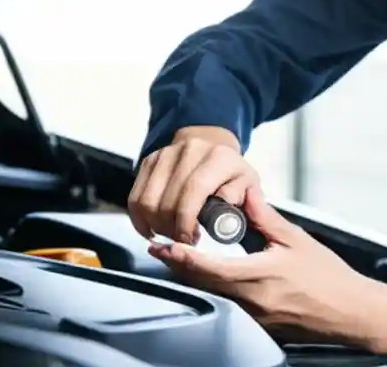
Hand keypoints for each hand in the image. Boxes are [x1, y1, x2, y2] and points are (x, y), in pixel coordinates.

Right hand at [127, 126, 258, 243]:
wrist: (212, 145)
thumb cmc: (231, 173)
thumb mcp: (250, 186)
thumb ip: (251, 205)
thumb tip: (230, 224)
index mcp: (218, 158)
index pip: (194, 191)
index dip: (187, 221)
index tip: (190, 240)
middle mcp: (190, 151)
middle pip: (167, 201)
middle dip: (171, 229)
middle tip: (182, 240)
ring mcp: (166, 154)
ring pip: (146, 201)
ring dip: (155, 225)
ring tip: (170, 233)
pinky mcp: (149, 160)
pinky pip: (135, 197)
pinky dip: (140, 219)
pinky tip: (153, 228)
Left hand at [147, 186, 386, 360]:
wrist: (350, 312)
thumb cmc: (329, 279)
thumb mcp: (296, 240)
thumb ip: (265, 217)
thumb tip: (246, 193)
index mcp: (258, 276)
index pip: (207, 267)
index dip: (180, 255)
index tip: (162, 243)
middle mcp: (251, 301)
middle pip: (202, 283)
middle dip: (180, 265)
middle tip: (163, 247)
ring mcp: (254, 317)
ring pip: (213, 295)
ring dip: (197, 276)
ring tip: (184, 257)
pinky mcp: (259, 325)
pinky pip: (229, 304)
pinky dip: (217, 288)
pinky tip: (215, 276)